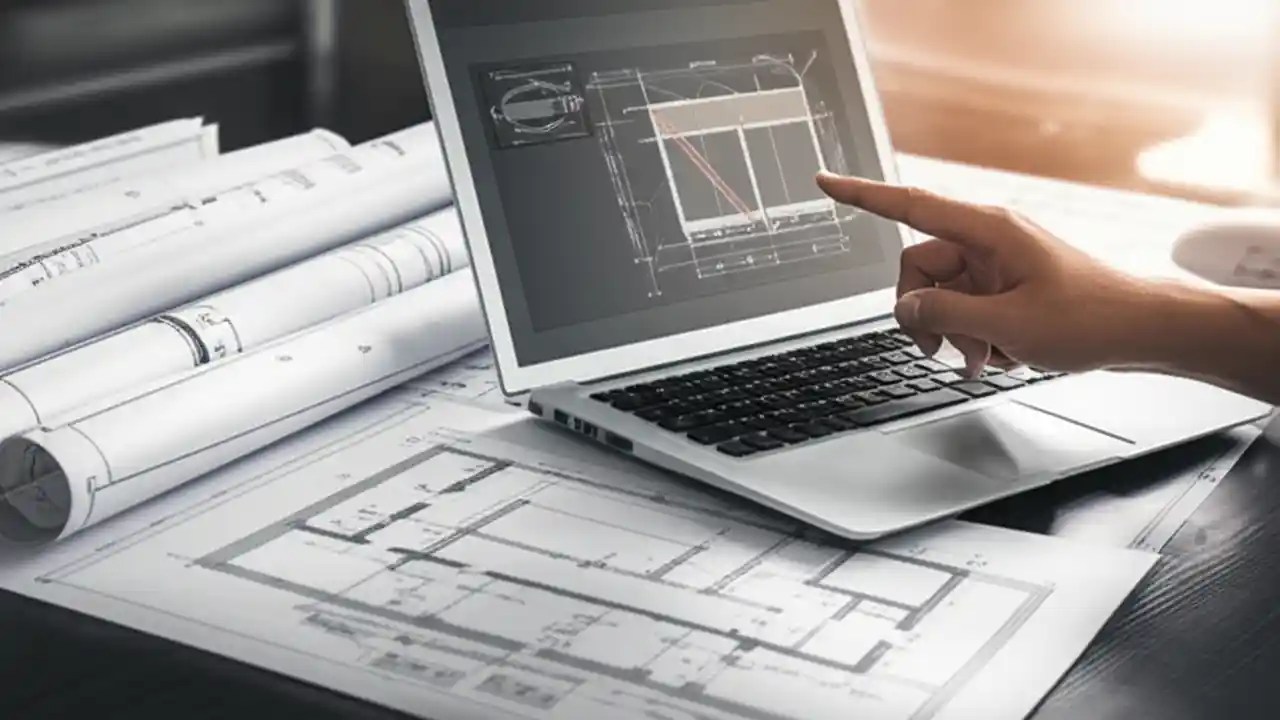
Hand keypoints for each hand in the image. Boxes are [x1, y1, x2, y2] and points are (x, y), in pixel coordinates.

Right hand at [817, 171, 1155, 376]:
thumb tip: (905, 309)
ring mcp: (994, 264)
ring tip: (984, 358)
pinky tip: (1003, 353)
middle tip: (947, 352)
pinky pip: (963, 308)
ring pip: (938, 295)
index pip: (910, 206)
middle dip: (924, 315)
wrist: (1140, 331)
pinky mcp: (1003, 286)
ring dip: (952, 332)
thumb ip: (945, 313)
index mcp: (987, 230)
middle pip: (917, 270)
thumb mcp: (1008, 323)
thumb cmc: (1090, 317)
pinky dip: (973, 336)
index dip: (863, 195)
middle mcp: (986, 241)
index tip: (825, 181)